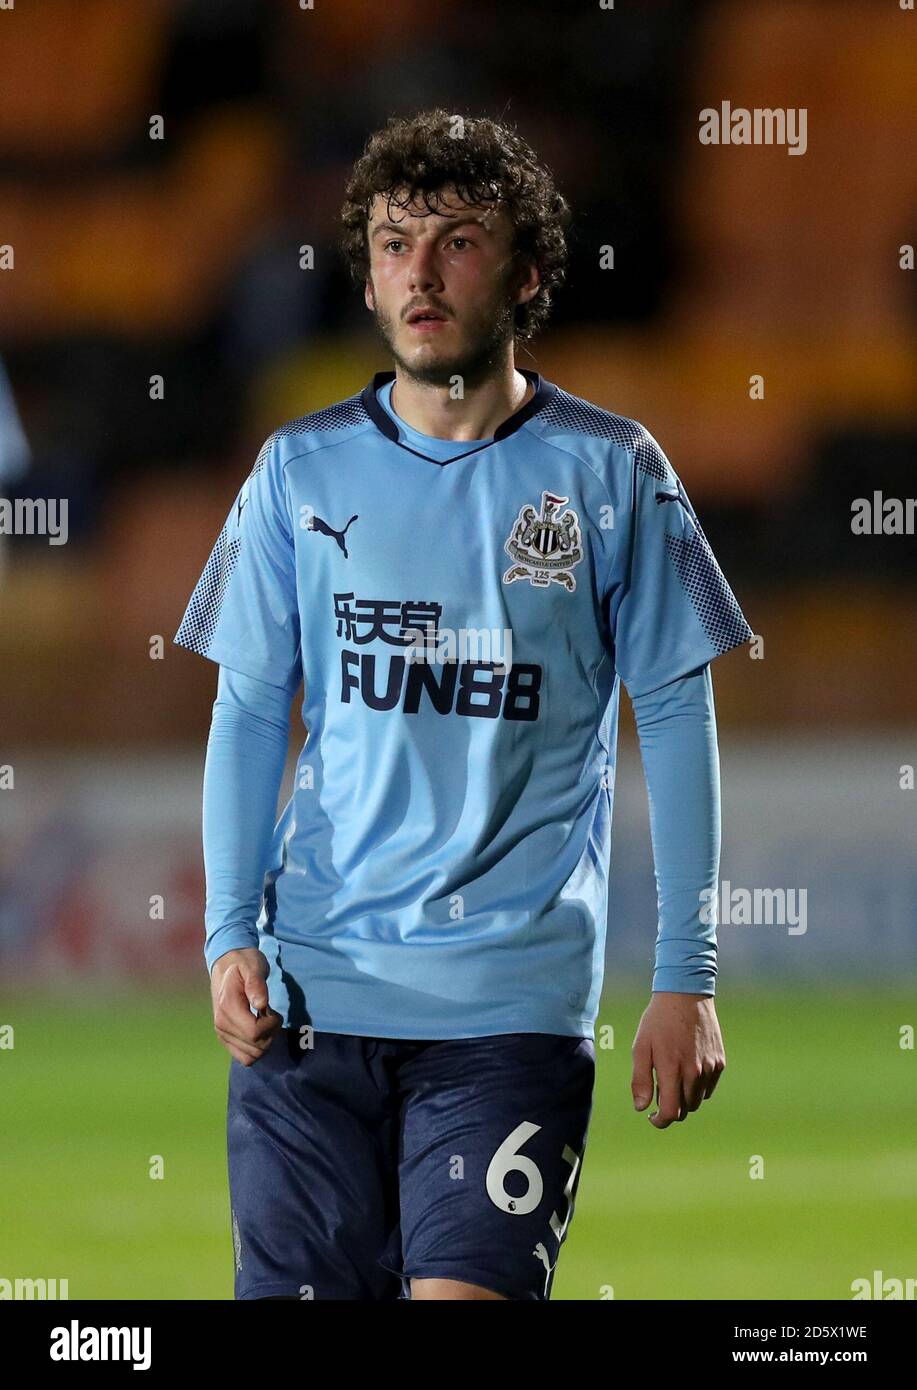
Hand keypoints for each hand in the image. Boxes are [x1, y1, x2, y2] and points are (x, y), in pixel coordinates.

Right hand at [211, 947, 282, 1065]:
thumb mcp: (253, 966)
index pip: (254, 1033)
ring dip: (266, 1042)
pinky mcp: (225, 1039)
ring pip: (252, 1056)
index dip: (271, 1024)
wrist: (227, 965)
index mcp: (228, 1007)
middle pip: (256, 1047)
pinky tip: (259, 1030)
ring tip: (265, 1021)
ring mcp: (222, 1033)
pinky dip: (257, 1048)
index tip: (272, 1009)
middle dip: (271, 1033)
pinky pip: (245, 1058)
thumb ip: (257, 984)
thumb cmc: (244, 964)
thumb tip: (261, 1004)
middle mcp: (221, 1024)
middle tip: (271, 1014)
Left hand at [631, 992, 724, 1127]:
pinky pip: (709, 1087)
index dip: (660, 1121)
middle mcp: (695, 1072)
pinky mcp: (719, 1062)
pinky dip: (698, 1087)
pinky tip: (687, 1069)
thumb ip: (640, 1080)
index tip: (652, 1116)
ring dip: (685, 1098)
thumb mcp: (641, 1047)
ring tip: (673, 1077)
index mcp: (672, 1069)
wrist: (686, 994)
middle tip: (660, 1089)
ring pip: (698, 1100)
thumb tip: (641, 1108)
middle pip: (685, 1109)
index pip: (671, 1113)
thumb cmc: (658, 1021)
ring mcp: (710, 1068)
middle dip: (671, 1107)